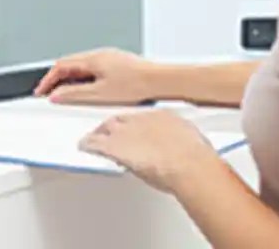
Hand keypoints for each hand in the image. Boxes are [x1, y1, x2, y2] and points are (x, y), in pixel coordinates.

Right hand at [34, 48, 157, 104]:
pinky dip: (83, 78)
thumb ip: (75, 95)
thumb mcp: (100, 94)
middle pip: (69, 64)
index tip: (41, 91)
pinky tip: (89, 90)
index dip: (48, 80)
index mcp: (92, 59)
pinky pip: (93, 68)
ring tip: (67, 94)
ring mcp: (109, 57)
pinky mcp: (117, 63)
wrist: (160, 81)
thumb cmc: (136, 84)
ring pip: (81, 66)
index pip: (61, 66)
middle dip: (57, 79)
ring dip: (70, 79)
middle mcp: (99, 55)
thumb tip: (58, 95)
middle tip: (50, 93)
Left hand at [78, 109, 221, 193]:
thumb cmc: (194, 156)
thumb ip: (181, 138)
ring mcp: (125, 132)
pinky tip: (83, 147)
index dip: (132, 125)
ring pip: (103, 129)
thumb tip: (184, 145)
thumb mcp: (191, 139)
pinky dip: (87, 144)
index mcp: (159, 116)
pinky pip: (94, 143)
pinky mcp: (114, 146)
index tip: (132, 130)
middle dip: (111, 126)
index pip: (139, 117)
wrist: (188, 163)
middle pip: (118, 119)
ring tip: (91, 139)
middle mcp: (139, 120)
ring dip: (97, 134)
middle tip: (107, 133)